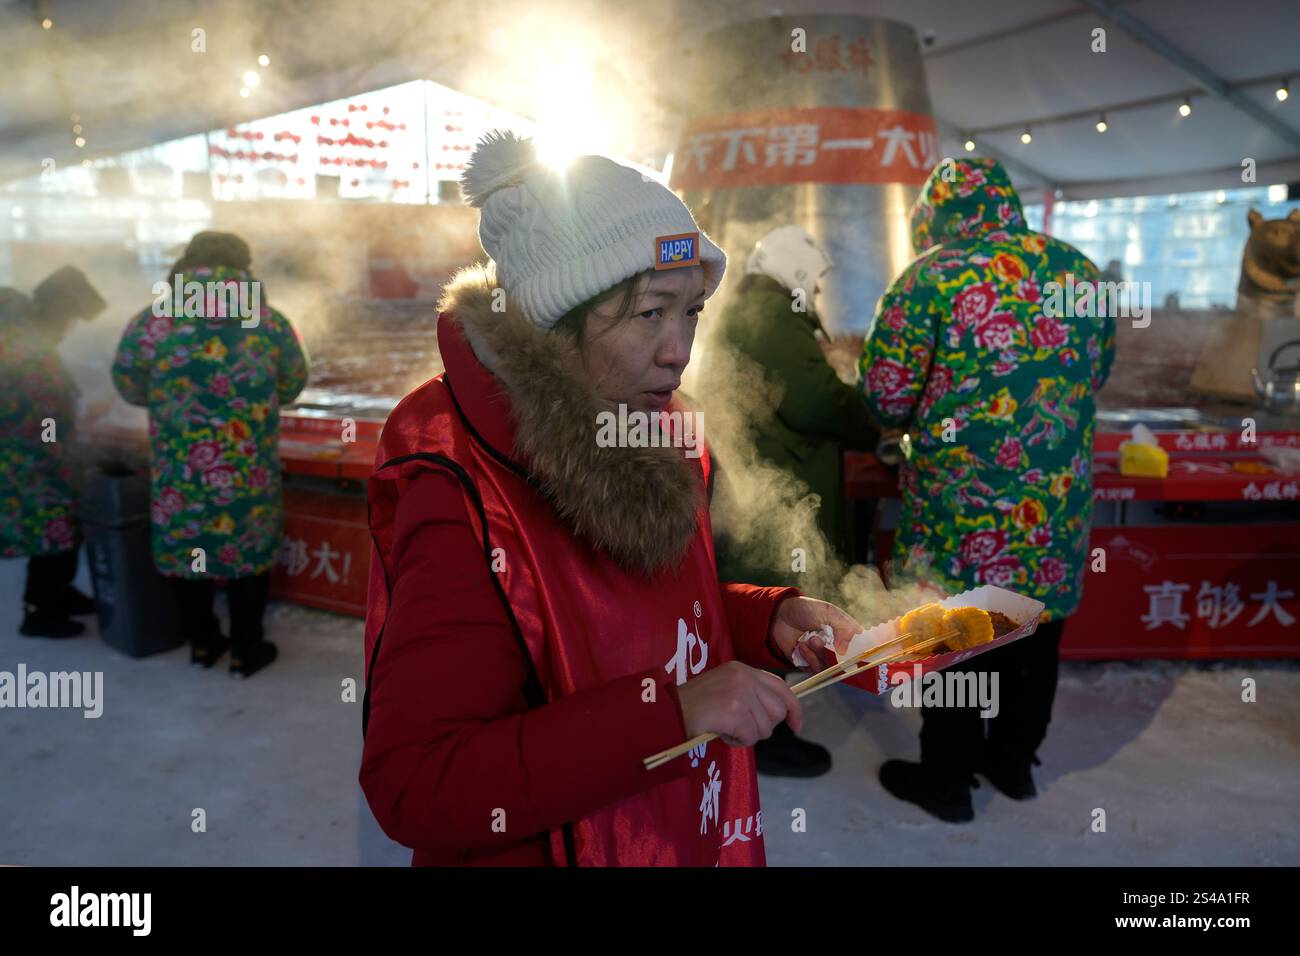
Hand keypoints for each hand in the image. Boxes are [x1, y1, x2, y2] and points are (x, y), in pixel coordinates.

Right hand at [676, 661, 803, 744]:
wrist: (669, 711)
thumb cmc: (694, 705)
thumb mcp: (725, 688)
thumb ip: (750, 695)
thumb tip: (776, 714)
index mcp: (742, 669)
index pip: (781, 686)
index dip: (793, 707)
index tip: (796, 724)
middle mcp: (744, 677)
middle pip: (778, 710)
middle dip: (764, 726)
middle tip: (742, 728)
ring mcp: (740, 693)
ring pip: (766, 727)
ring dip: (748, 735)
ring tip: (726, 728)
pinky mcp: (735, 711)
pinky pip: (751, 737)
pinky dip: (738, 741)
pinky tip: (722, 733)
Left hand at [770, 596, 862, 673]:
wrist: (779, 615)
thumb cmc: (806, 609)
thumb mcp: (828, 612)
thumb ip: (842, 628)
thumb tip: (844, 651)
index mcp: (847, 634)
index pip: (862, 649)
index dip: (862, 655)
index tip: (857, 657)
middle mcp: (838, 648)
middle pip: (845, 663)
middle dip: (831, 654)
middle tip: (817, 639)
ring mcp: (823, 657)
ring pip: (829, 668)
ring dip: (818, 654)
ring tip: (808, 639)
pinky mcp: (810, 664)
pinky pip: (815, 671)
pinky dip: (808, 659)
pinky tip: (800, 645)